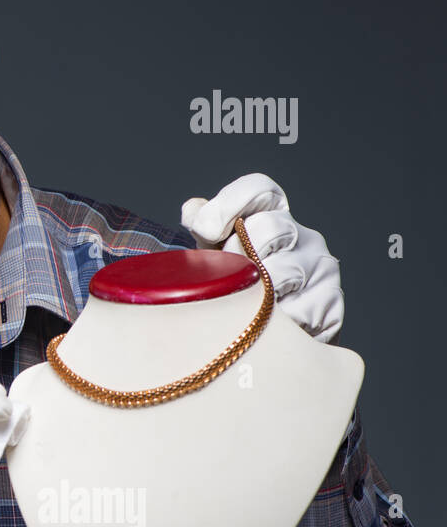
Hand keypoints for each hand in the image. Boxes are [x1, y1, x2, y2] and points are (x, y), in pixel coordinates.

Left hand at [180, 173, 342, 342]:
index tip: (208, 230)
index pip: (258, 189)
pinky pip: (298, 309)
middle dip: (238, 255)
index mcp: (273, 216)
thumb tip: (195, 211)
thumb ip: (203, 226)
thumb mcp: (212, 253)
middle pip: (269, 228)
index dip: (228, 204)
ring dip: (254, 291)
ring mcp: (320, 268)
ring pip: (282, 270)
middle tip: (227, 279)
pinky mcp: (330, 304)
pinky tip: (262, 326)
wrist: (260, 337)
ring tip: (243, 305)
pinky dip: (273, 322)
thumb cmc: (235, 288)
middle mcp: (303, 236)